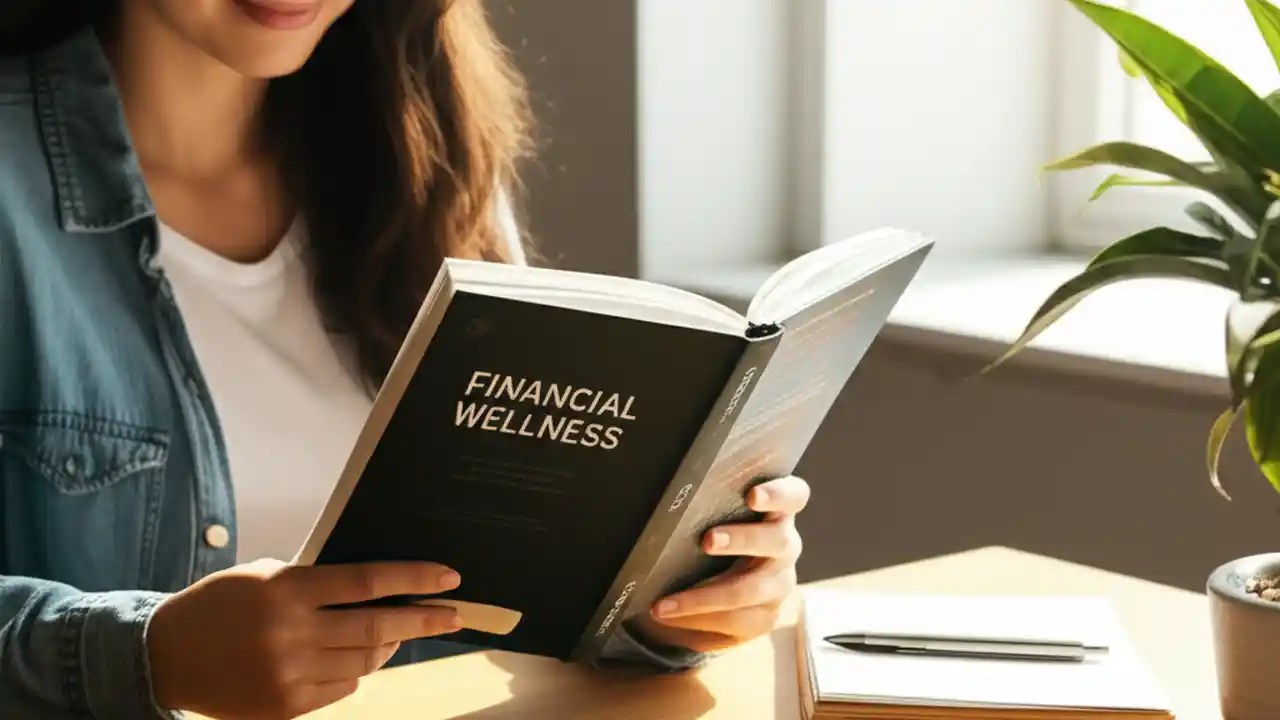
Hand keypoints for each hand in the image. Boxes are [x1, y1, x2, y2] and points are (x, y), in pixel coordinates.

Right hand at [148, 558, 462, 718]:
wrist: (164, 656)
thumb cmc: (219, 604)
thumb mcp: (264, 576)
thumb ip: (315, 581)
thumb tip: (376, 588)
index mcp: (288, 590)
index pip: (367, 581)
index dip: (414, 577)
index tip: (449, 576)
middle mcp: (292, 632)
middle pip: (378, 625)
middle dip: (424, 618)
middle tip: (454, 614)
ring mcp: (291, 673)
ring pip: (366, 658)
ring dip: (391, 643)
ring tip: (401, 631)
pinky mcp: (287, 705)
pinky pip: (344, 685)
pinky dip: (357, 668)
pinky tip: (356, 656)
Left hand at [646, 475, 809, 652]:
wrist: (733, 590)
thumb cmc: (718, 538)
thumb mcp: (719, 519)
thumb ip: (708, 506)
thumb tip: (666, 507)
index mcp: (777, 513)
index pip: (793, 496)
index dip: (778, 494)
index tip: (753, 496)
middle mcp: (785, 547)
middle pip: (776, 541)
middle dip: (742, 540)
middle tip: (708, 540)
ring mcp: (780, 585)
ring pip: (752, 590)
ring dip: (707, 596)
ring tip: (667, 603)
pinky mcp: (766, 617)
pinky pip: (736, 623)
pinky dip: (697, 620)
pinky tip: (669, 617)